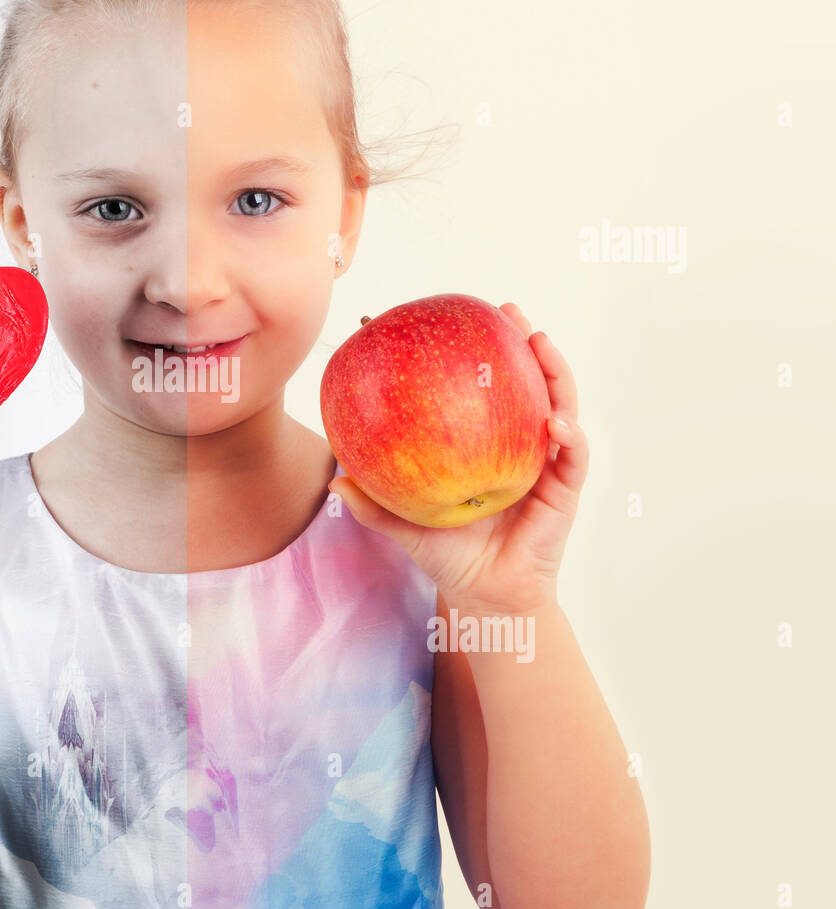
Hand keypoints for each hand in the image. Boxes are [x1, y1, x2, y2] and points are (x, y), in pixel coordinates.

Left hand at [328, 303, 588, 615]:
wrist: (484, 598)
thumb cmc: (447, 554)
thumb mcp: (404, 525)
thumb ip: (372, 505)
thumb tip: (334, 479)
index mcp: (484, 441)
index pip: (483, 386)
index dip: (474, 351)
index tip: (455, 317)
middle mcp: (519, 443)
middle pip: (527, 382)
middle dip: (522, 342)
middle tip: (507, 310)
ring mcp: (545, 463)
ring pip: (558, 406)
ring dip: (554, 373)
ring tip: (539, 343)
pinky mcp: (564, 491)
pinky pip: (572, 458)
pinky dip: (569, 438)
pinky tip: (556, 424)